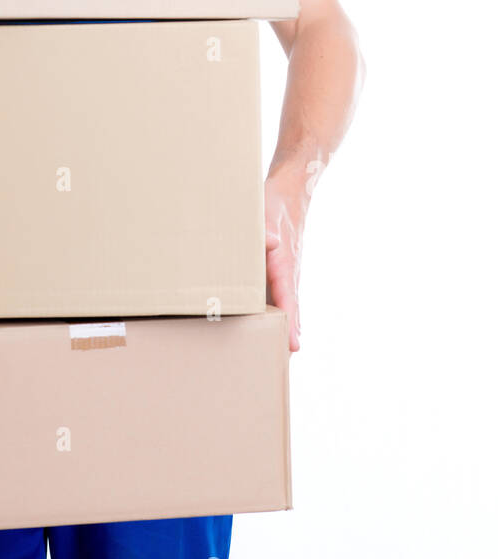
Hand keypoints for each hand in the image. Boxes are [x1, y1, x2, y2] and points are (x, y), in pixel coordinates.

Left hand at [264, 173, 308, 353]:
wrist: (291, 194)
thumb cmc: (274, 203)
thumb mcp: (266, 212)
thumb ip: (266, 228)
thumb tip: (270, 242)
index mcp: (284, 261)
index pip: (288, 298)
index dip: (289, 322)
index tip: (293, 346)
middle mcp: (289, 272)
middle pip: (290, 310)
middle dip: (287, 336)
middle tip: (283, 364)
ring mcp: (288, 274)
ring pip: (288, 307)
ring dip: (285, 329)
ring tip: (278, 357)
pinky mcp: (282, 272)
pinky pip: (282, 298)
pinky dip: (282, 316)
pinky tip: (277, 331)